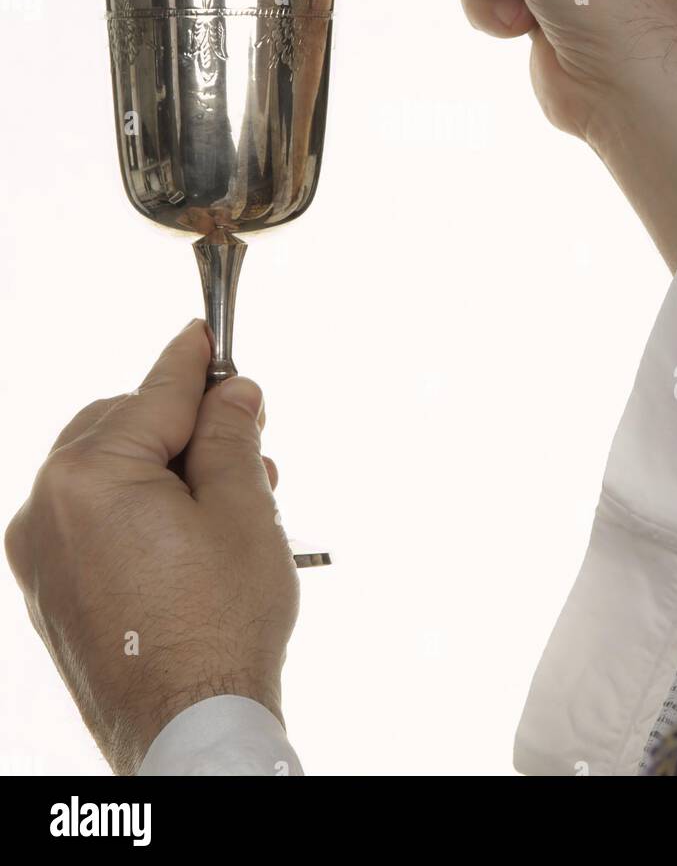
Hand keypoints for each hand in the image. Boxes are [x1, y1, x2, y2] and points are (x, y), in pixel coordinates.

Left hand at [5, 321, 296, 774]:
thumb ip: (230, 437)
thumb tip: (233, 395)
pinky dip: (139, 507)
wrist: (189, 730)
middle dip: (185, 426)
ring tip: (235, 492)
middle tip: (245, 436)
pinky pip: (92, 519)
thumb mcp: (244, 510)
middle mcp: (47, 508)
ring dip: (166, 469)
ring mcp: (41, 553)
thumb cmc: (219, 629)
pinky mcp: (49, 589)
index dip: (193, 363)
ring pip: (108, 473)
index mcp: (90, 476)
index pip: (154, 394)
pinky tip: (193, 528)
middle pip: (123, 427)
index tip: (206, 335)